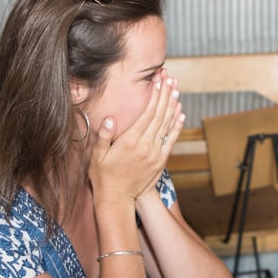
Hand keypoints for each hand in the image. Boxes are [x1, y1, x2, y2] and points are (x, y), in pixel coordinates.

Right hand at [88, 76, 183, 205]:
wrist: (117, 199)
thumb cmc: (103, 176)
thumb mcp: (96, 156)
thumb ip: (103, 136)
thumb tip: (109, 118)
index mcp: (130, 141)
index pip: (146, 113)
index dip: (154, 96)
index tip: (158, 81)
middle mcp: (146, 146)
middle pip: (159, 115)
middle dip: (165, 95)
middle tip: (170, 79)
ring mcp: (155, 154)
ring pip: (167, 125)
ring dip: (172, 106)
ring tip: (176, 89)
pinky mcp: (160, 161)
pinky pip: (171, 140)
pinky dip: (177, 126)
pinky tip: (181, 113)